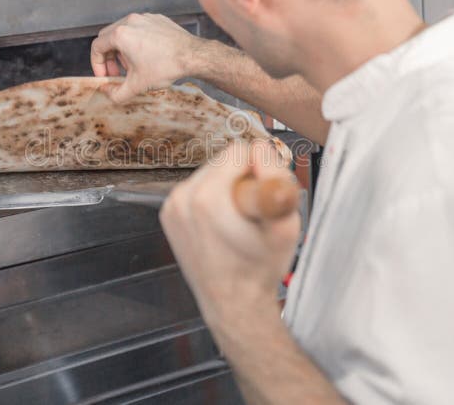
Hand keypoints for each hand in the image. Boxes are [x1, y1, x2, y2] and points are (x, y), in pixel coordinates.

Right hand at [90, 13, 205, 102]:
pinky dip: (136, 42)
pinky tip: (147, 56)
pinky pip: (139, 29)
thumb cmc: (164, 68)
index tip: (106, 77)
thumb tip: (105, 92)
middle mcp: (130, 21)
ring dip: (122, 51)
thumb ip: (116, 94)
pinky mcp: (156, 19)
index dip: (97, 65)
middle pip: (108, 38)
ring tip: (134, 66)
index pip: (96, 47)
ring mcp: (144, 18)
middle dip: (109, 58)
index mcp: (121, 35)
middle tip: (118, 73)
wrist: (193, 56)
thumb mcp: (136, 86)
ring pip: (123, 32)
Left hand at [159, 142, 300, 327]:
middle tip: (251, 211)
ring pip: (210, 172)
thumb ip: (277, 179)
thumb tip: (263, 149)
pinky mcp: (169, 213)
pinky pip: (197, 188)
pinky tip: (220, 224)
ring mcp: (172, 206)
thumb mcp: (285, 226)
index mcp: (208, 198)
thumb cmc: (259, 270)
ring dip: (227, 187)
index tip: (263, 195)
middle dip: (243, 177)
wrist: (234, 303)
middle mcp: (183, 198)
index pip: (241, 150)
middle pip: (223, 159)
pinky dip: (212, 198)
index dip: (261, 168)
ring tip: (236, 220)